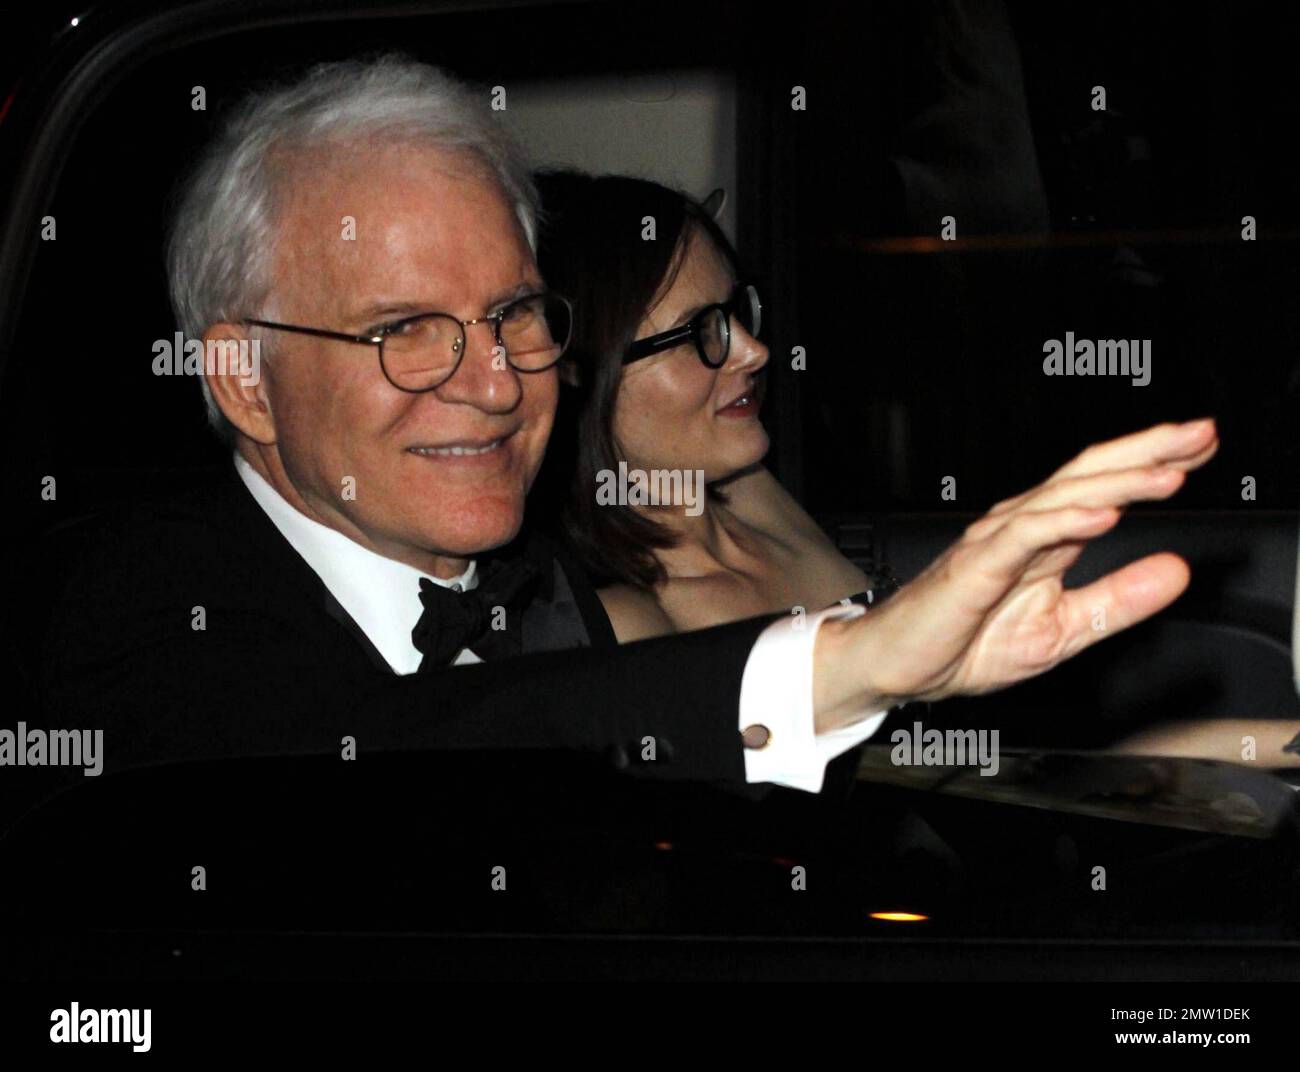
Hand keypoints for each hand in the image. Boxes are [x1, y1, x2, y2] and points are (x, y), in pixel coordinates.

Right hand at [814, 419, 1218, 729]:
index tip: (1202, 448)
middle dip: (1148, 450)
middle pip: (1089, 474)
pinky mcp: (975, 566)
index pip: (1103, 486)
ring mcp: (996, 542)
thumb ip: (1119, 600)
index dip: (1152, 463)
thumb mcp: (1062, 630)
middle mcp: (1020, 528)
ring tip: (1170, 473)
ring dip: (1119, 482)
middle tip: (1201, 433)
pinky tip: (1105, 516)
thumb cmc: (962, 644)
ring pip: (1063, 497)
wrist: (897, 668)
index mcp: (1043, 539)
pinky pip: (1025, 536)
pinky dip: (1066, 522)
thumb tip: (1175, 571)